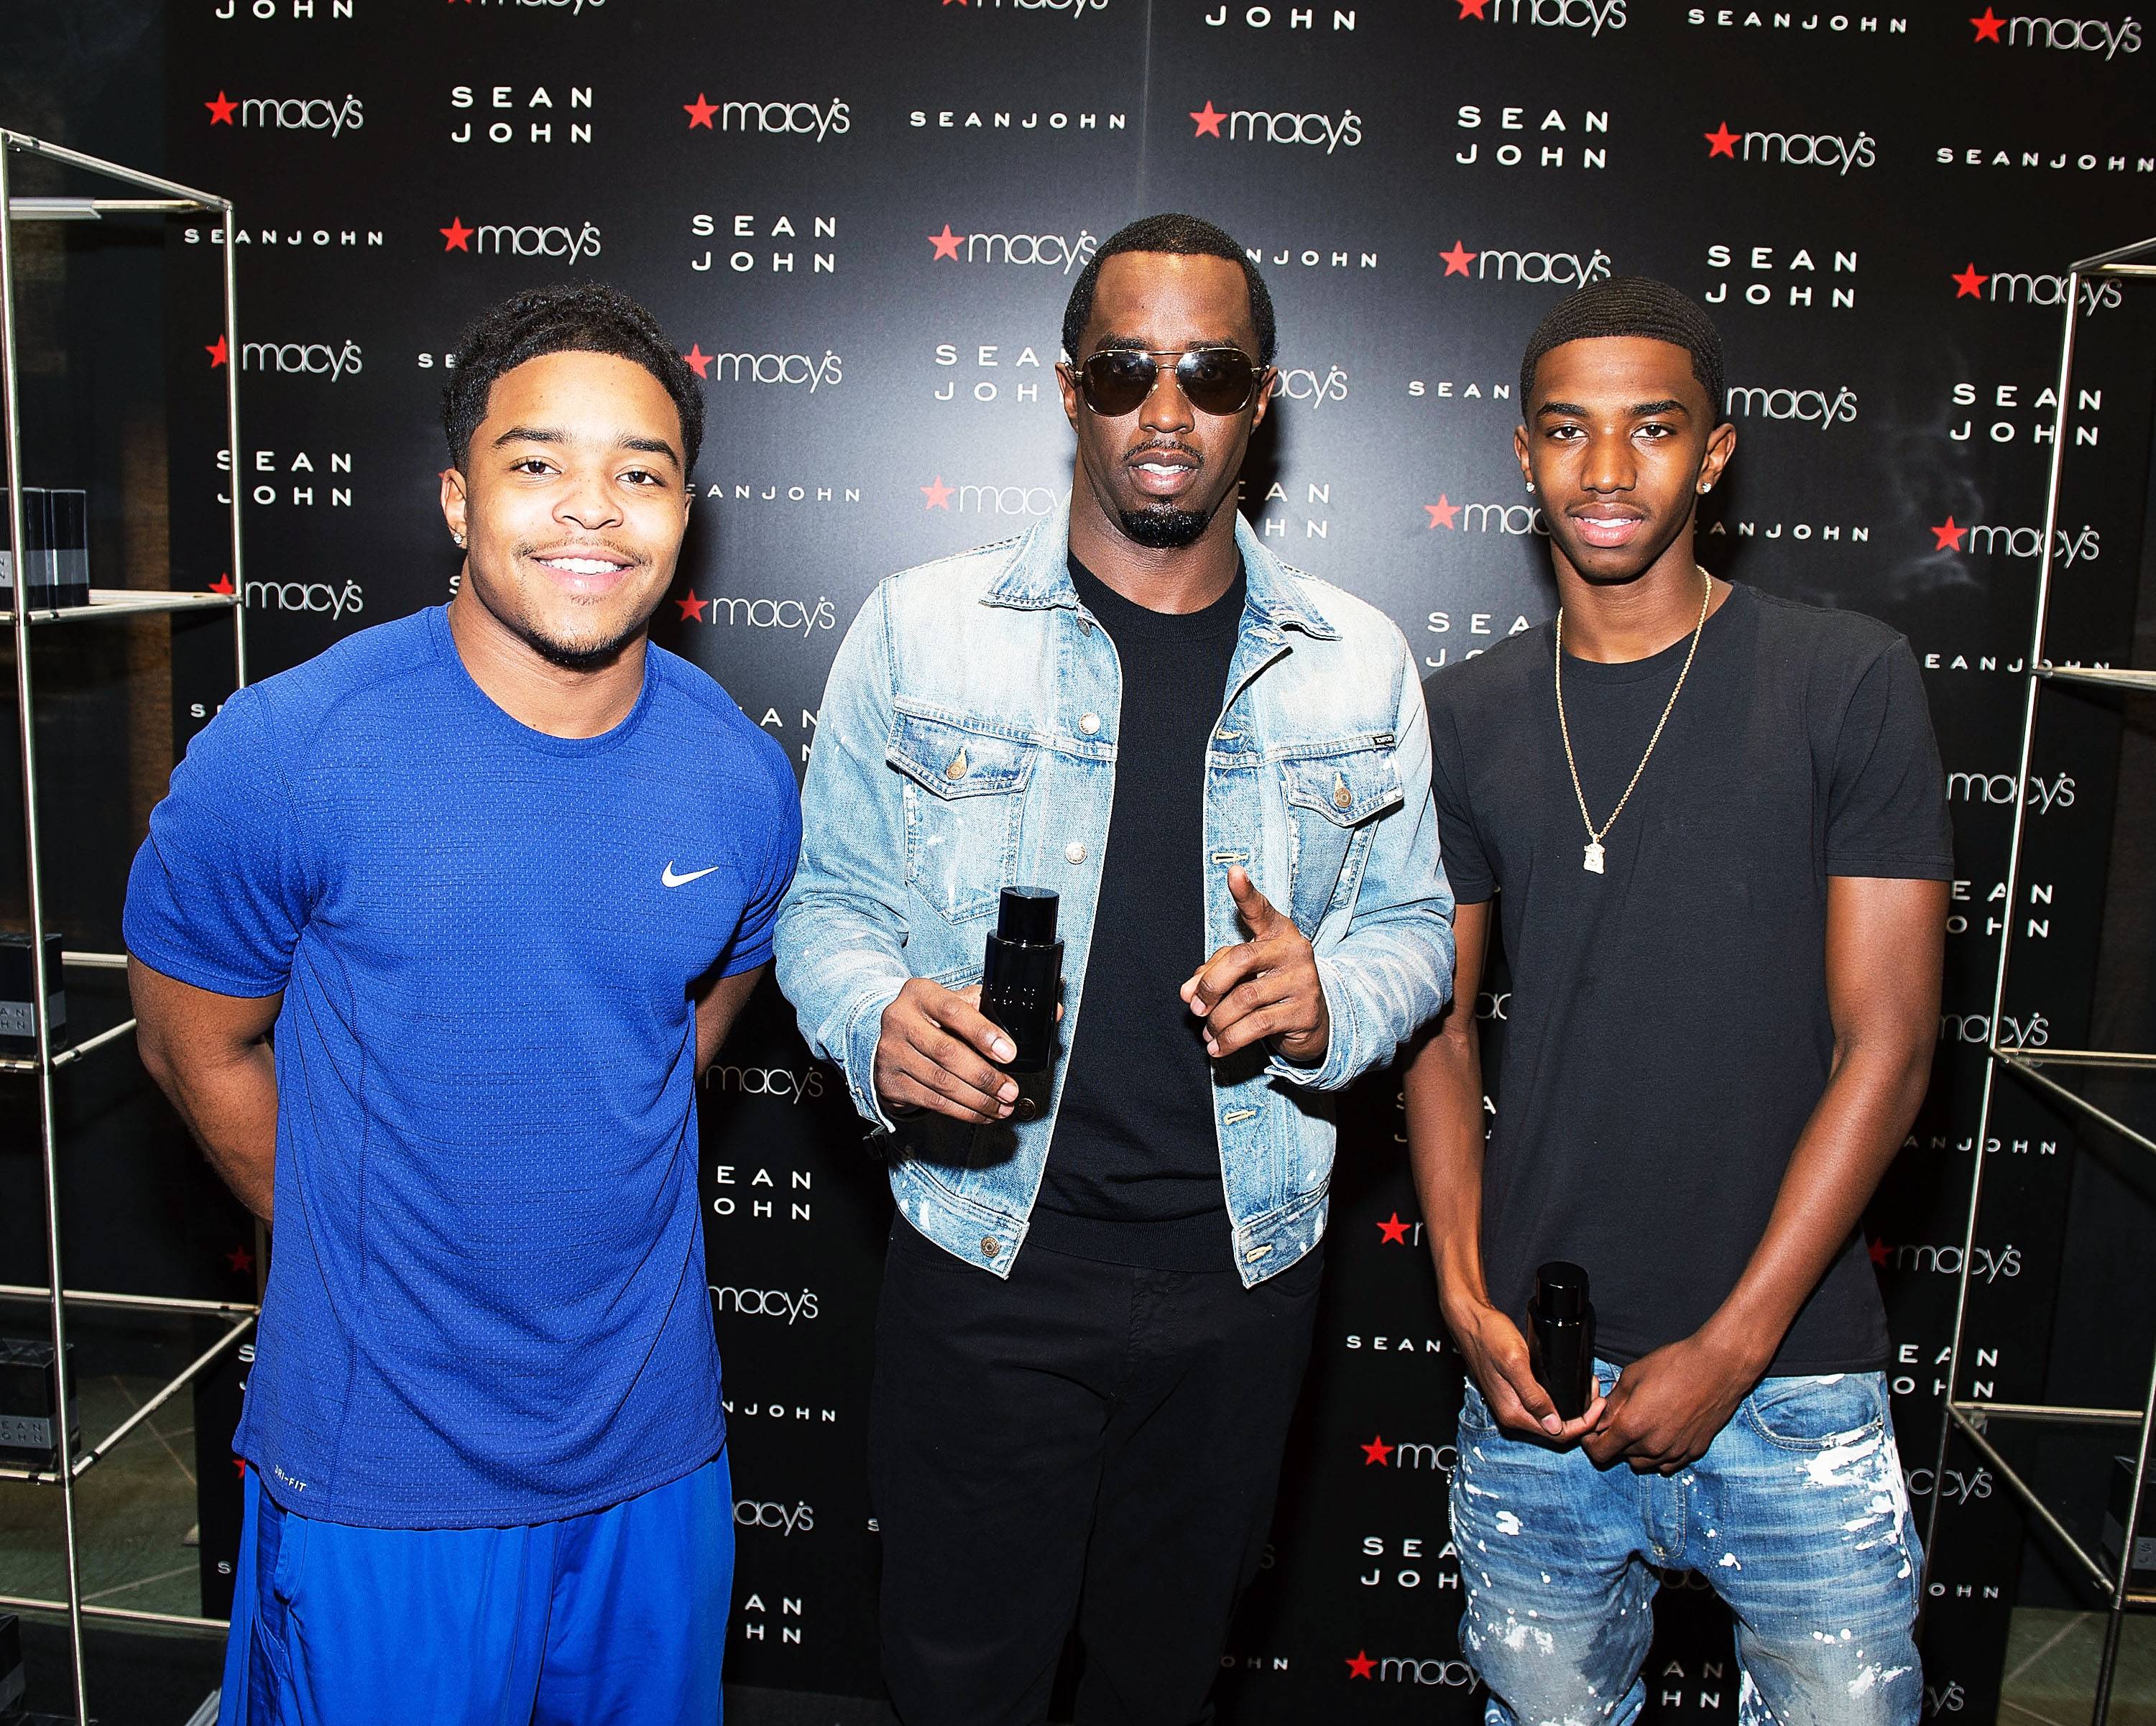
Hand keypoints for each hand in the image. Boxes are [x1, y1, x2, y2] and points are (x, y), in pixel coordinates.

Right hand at [874, 980, 1018, 1124]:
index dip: (983, 1033)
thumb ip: (982, 1008)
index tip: (1008, 1054)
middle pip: (947, 1052)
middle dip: (985, 1076)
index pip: (953, 1011)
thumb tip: (1023, 1026)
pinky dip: (963, 1112)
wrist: (894, 1044)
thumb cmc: (934, 1021)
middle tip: (1010, 1090)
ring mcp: (892, 1053)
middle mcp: (900, 1020)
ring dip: (978, 1100)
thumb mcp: (954, 1003)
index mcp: (920, 994)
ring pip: (941, 1083)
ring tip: (1002, 1106)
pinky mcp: (891, 1082)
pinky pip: (933, 1102)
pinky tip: (982, 1113)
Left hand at [1181, 865, 1329, 1063]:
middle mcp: (1293, 949)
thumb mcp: (1243, 973)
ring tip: (1208, 1033)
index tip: (1234, 873)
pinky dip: (1230, 1040)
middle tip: (1196, 1008)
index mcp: (1277, 931)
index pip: (1259, 909)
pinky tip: (1218, 1048)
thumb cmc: (1269, 986)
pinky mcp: (1305, 1011)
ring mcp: (1303, 980)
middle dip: (1210, 986)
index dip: (1245, 892)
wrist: (1313, 1020)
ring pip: (1244, 1000)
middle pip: (1240, 960)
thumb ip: (1213, 973)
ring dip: (1218, 1021)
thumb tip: (1188, 994)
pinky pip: (1256, 1026)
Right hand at [1444, 1291, 1604, 1444]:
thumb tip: (1554, 1426)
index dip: (1584, 1423)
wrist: (1470, 1321)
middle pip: (1556, 1428)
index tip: (1599, 1403)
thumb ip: (1534, 1396)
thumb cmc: (1489, 1336)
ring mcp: (1512, 1405)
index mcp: (1513, 1413)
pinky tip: (1568, 1385)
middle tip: (1595, 1391)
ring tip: (1587, 1385)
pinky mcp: (1513, 1393)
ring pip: (1550, 1418)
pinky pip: (1542, 1406)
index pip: (1558, 1433)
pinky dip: (1559, 1399)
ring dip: (1572, 1407)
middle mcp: (1512, 1414)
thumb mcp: (1515, 1362)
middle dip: (1581, 1414)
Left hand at [1581, 1330, 1758, 1473]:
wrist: (1719, 1367)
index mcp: (1633, 1426)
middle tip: (1622, 1417)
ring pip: (1644, 1463)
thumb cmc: (1675, 1364)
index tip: (1594, 1431)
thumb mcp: (1632, 1376)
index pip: (1599, 1453)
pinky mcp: (1694, 1451)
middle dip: (1615, 1440)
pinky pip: (1668, 1463)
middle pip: (1621, 1456)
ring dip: (1636, 1449)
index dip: (1591, 1442)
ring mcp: (1676, 1452)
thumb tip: (1600, 1417)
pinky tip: (1663, 1430)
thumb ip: (1613, 1403)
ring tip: (1643, 1422)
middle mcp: (1653, 1446)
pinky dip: (1659, 1453)